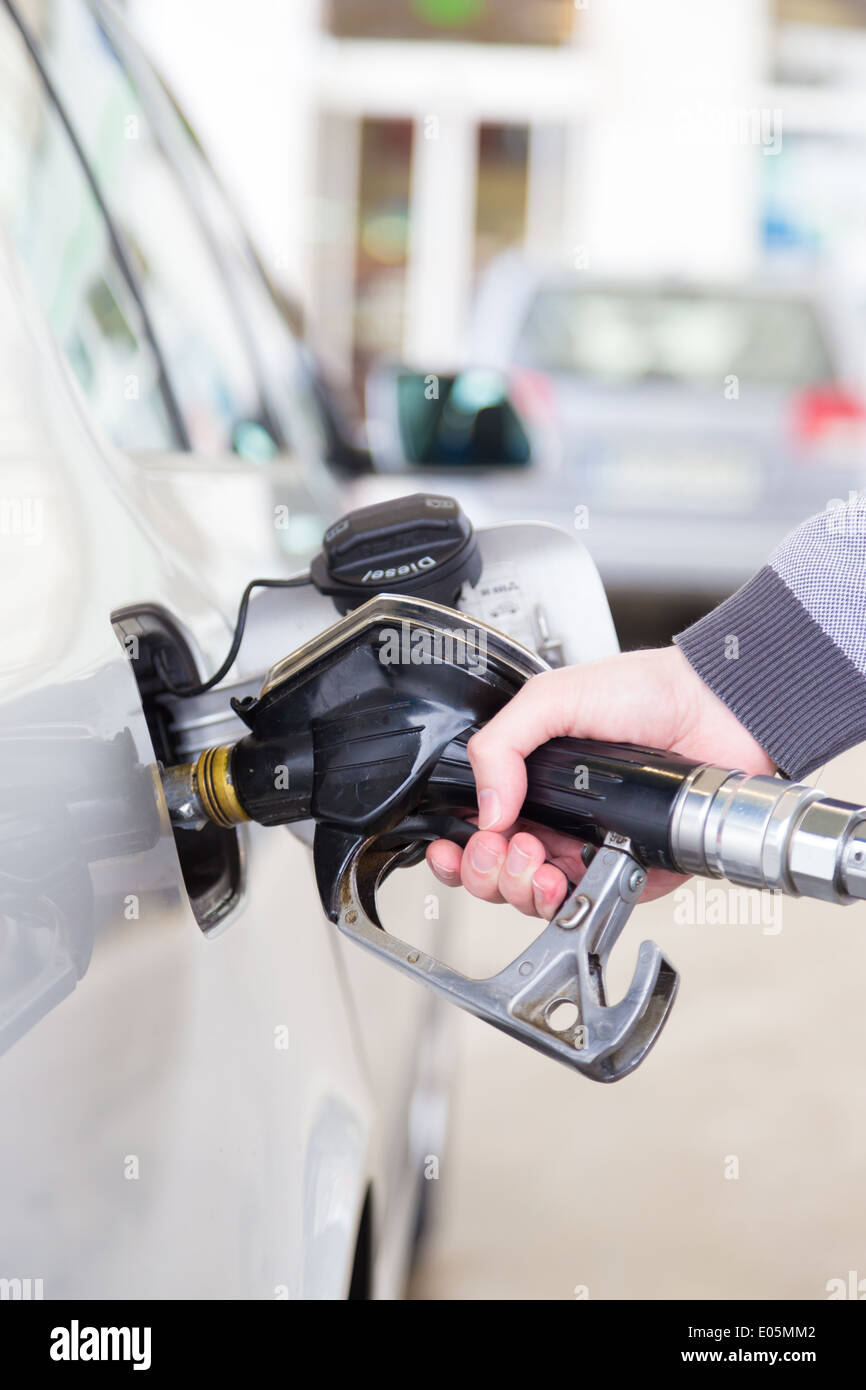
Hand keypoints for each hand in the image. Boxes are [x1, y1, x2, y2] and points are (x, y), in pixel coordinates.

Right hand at [425, 645, 774, 916]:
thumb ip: (501, 744)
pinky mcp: (634, 871)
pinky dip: (572, 902)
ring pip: (537, 899)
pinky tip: (567, 877)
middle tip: (505, 848)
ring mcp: (593, 848)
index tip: (452, 847)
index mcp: (532, 781)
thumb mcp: (552, 698)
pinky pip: (593, 904)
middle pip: (499, 875)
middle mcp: (557, 819)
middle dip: (488, 873)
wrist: (715, 706)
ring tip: (537, 863)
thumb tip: (486, 810)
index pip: (480, 830)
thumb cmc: (645, 690)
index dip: (458, 849)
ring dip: (522, 890)